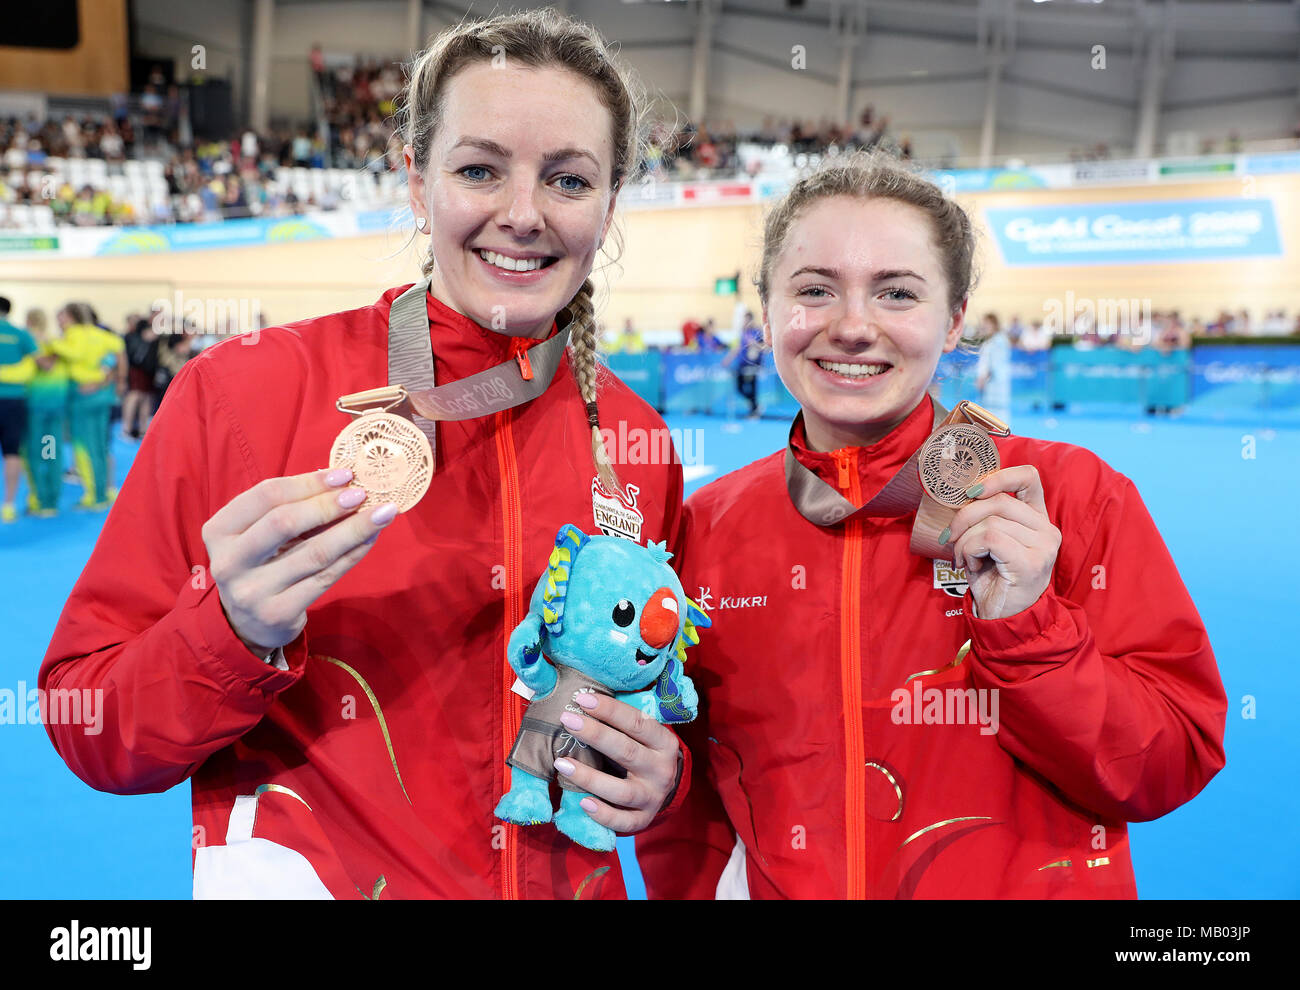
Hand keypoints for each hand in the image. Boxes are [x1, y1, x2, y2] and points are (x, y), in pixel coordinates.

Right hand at [202, 467, 397, 654]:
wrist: (247, 623)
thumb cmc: (260, 563)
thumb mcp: (259, 533)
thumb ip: (290, 507)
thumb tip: (342, 480)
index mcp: (220, 530)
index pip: (267, 496)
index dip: (309, 482)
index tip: (345, 474)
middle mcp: (229, 561)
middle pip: (285, 522)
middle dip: (329, 504)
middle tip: (362, 494)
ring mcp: (252, 591)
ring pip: (314, 552)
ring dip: (353, 529)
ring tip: (381, 513)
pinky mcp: (278, 613)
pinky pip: (326, 577)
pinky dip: (353, 554)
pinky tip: (370, 538)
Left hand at [553, 692, 681, 833]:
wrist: (662, 787)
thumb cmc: (642, 750)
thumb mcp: (642, 733)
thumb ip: (622, 718)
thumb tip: (585, 695)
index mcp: (664, 742)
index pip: (637, 722)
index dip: (610, 709)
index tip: (583, 699)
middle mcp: (662, 769)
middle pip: (626, 751)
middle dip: (595, 734)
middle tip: (567, 719)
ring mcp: (653, 796)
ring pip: (622, 790)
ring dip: (590, 777)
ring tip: (562, 763)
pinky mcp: (643, 818)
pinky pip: (623, 821)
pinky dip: (603, 814)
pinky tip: (583, 803)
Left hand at [947, 465, 1060, 620]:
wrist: (1002, 619)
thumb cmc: (992, 578)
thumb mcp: (988, 540)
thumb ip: (985, 516)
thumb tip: (961, 494)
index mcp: (1038, 519)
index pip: (1028, 477)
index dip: (997, 476)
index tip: (970, 492)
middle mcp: (1047, 529)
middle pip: (998, 501)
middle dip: (964, 517)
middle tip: (949, 538)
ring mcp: (1044, 546)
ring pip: (990, 522)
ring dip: (964, 540)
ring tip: (964, 558)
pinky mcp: (1031, 562)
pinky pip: (989, 539)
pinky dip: (970, 550)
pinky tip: (972, 565)